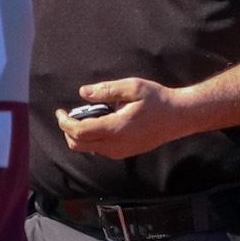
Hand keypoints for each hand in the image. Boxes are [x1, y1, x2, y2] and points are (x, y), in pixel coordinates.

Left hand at [57, 78, 196, 159]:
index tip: (59, 111)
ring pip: (88, 149)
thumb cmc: (157, 100)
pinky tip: (99, 122)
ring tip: (87, 114)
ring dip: (80, 134)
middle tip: (67, 114)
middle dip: (67, 130)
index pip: (78, 132)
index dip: (64, 122)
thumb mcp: (132, 87)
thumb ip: (105, 90)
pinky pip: (100, 150)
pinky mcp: (125, 153)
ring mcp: (120, 152)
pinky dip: (92, 138)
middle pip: (78, 145)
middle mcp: (115, 145)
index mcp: (115, 129)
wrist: (179, 117)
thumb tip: (82, 92)